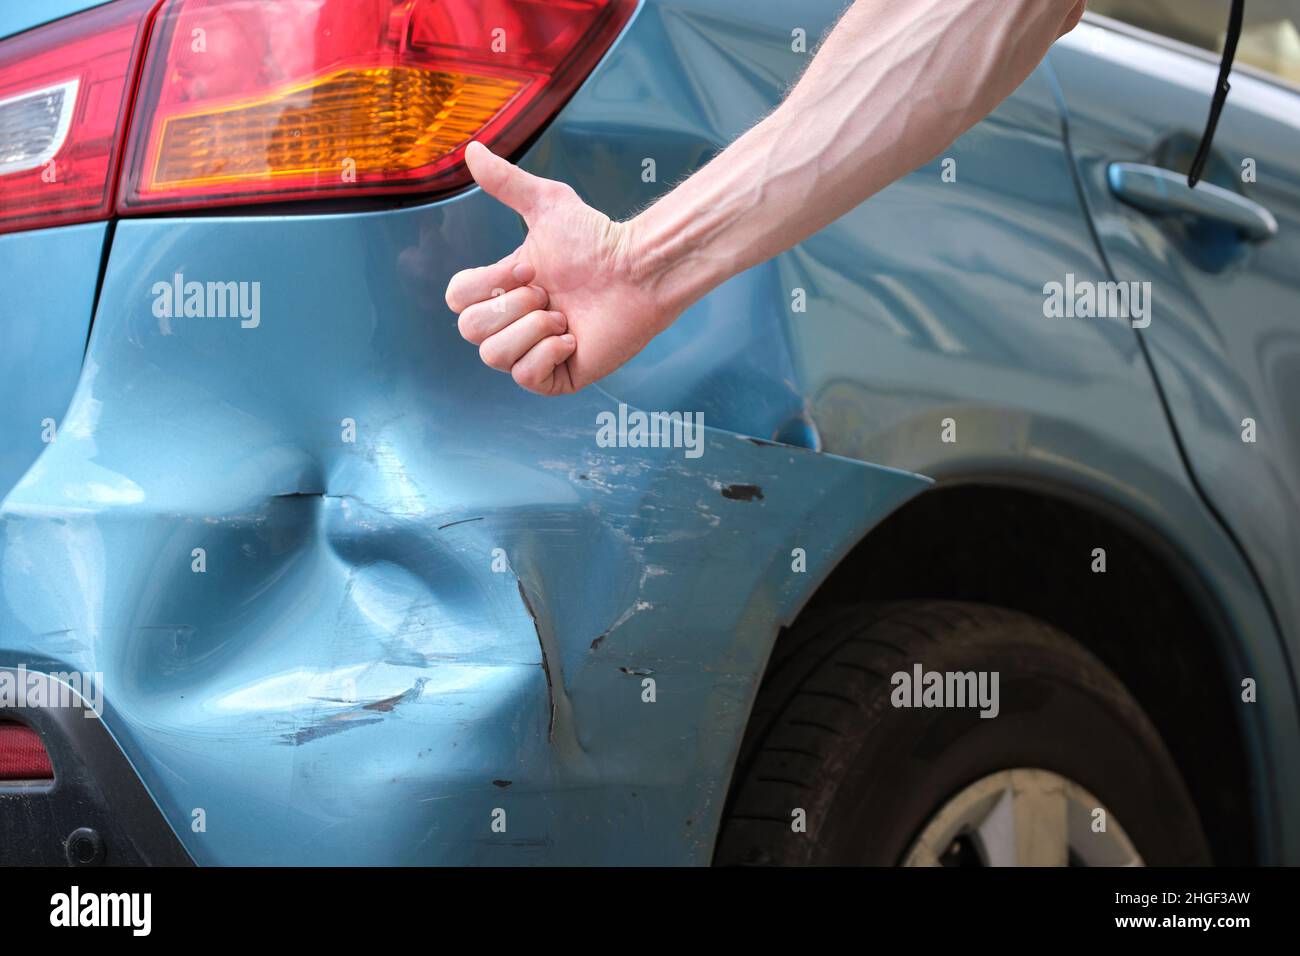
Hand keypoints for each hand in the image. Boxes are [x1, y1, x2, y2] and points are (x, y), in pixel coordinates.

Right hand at [445, 142, 672, 395]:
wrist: (637, 271)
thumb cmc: (598, 239)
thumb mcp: (546, 204)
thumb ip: (506, 181)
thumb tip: (472, 148)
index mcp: (503, 290)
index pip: (457, 299)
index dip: (487, 285)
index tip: (530, 270)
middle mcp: (513, 324)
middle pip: (470, 330)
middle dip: (512, 307)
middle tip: (549, 294)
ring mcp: (534, 353)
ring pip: (495, 357)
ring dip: (532, 329)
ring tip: (564, 316)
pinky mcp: (558, 378)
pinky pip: (525, 378)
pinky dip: (548, 353)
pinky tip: (573, 337)